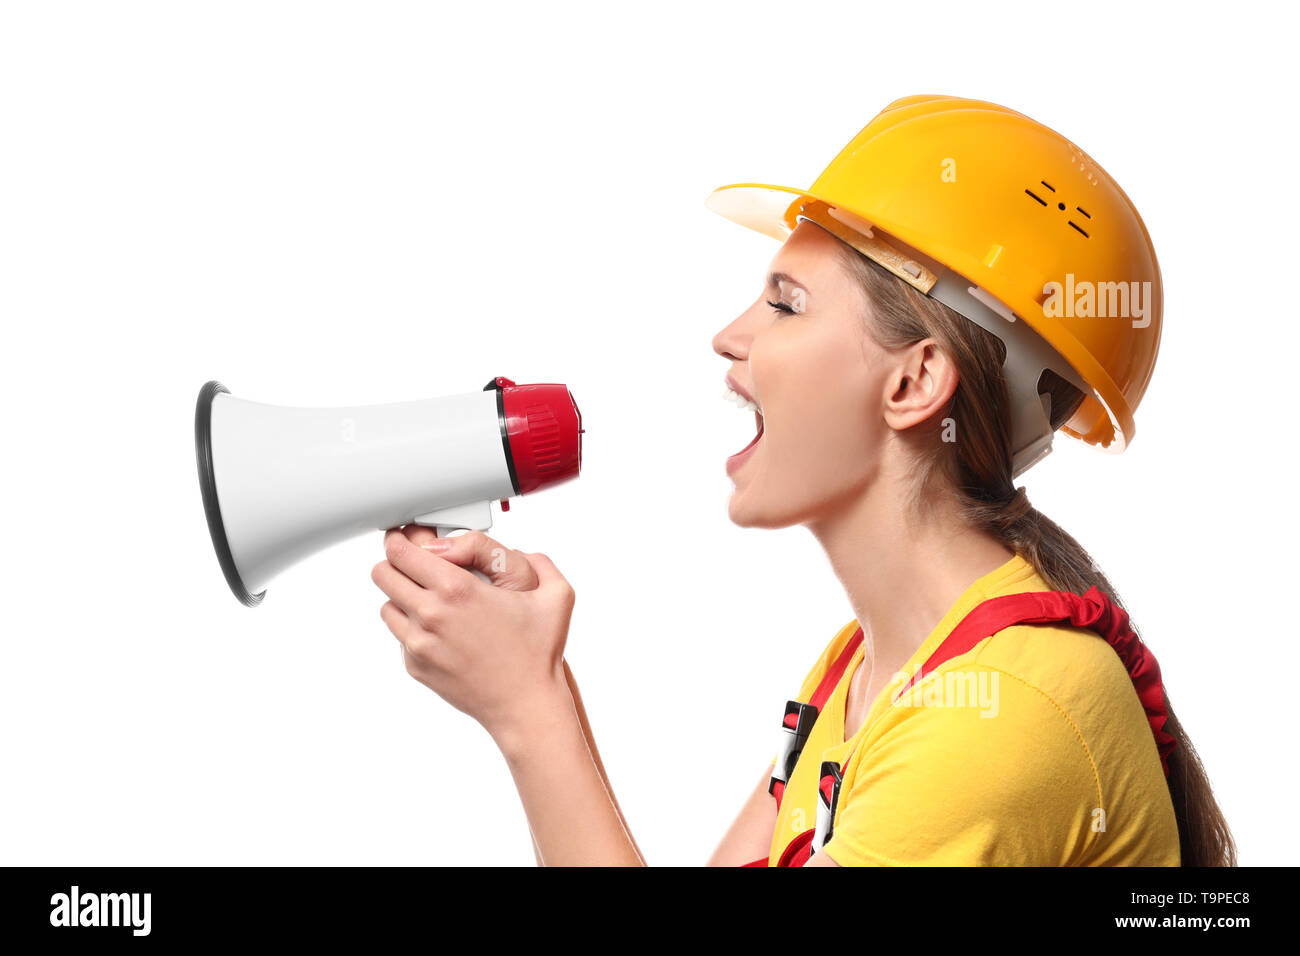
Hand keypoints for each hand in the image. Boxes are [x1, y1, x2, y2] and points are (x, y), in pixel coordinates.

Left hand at [371, 526, 574, 744]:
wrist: (526, 704)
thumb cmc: (539, 652)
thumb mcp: (555, 595)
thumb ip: (539, 560)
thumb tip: (516, 548)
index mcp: (457, 589)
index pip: (401, 552)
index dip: (402, 541)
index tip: (408, 539)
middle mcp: (431, 615)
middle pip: (382, 574)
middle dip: (396, 564)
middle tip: (415, 564)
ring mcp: (419, 644)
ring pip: (386, 605)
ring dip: (402, 597)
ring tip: (430, 597)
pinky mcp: (416, 666)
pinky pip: (400, 636)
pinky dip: (412, 628)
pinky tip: (441, 629)